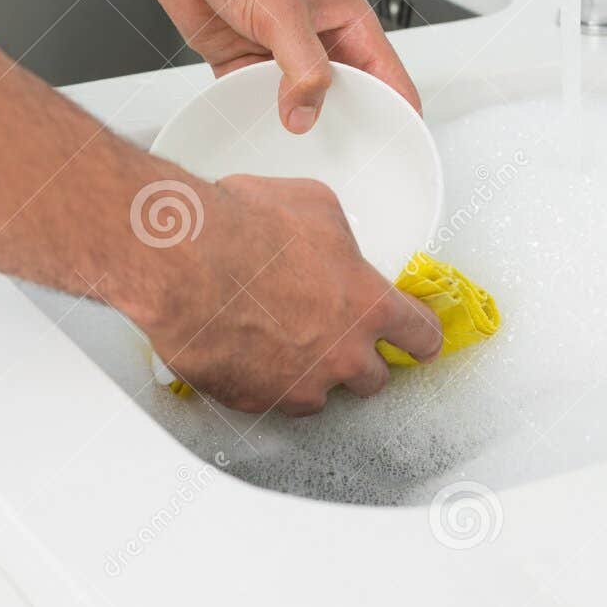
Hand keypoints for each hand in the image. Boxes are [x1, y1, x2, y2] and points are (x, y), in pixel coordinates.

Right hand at [136, 173, 442, 414]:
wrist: (185, 260)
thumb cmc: (246, 227)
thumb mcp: (315, 205)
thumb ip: (338, 238)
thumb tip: (332, 243)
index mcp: (368, 305)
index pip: (420, 335)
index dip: (420, 335)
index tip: (419, 339)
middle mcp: (342, 354)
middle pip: (375, 377)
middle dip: (360, 358)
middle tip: (337, 337)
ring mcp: (300, 384)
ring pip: (321, 393)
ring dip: (310, 373)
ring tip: (283, 343)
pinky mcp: (256, 400)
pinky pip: (272, 398)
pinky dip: (264, 381)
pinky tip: (247, 352)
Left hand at [137, 0, 420, 131]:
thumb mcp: (284, 13)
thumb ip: (303, 69)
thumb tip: (307, 114)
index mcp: (347, 20)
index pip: (387, 76)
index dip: (396, 111)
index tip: (393, 145)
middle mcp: (318, 39)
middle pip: (344, 97)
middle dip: (341, 123)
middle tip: (335, 152)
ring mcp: (281, 53)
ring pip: (299, 104)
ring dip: (291, 120)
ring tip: (288, 139)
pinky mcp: (244, 62)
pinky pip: (256, 99)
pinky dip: (253, 111)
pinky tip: (251, 119)